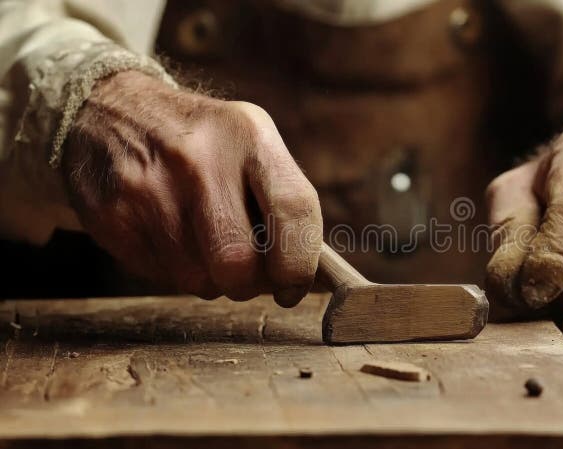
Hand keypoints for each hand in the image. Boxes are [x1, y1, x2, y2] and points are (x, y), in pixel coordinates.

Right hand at [62, 71, 321, 305]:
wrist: (109, 109)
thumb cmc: (203, 143)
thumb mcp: (250, 143)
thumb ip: (283, 203)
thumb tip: (308, 278)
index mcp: (250, 135)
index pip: (295, 210)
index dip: (300, 265)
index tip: (293, 287)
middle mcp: (200, 158)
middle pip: (240, 264)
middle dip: (249, 284)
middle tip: (245, 273)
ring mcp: (150, 187)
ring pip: (198, 280)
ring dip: (210, 279)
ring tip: (202, 243)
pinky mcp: (112, 215)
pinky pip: (160, 277)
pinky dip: (174, 272)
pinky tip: (169, 236)